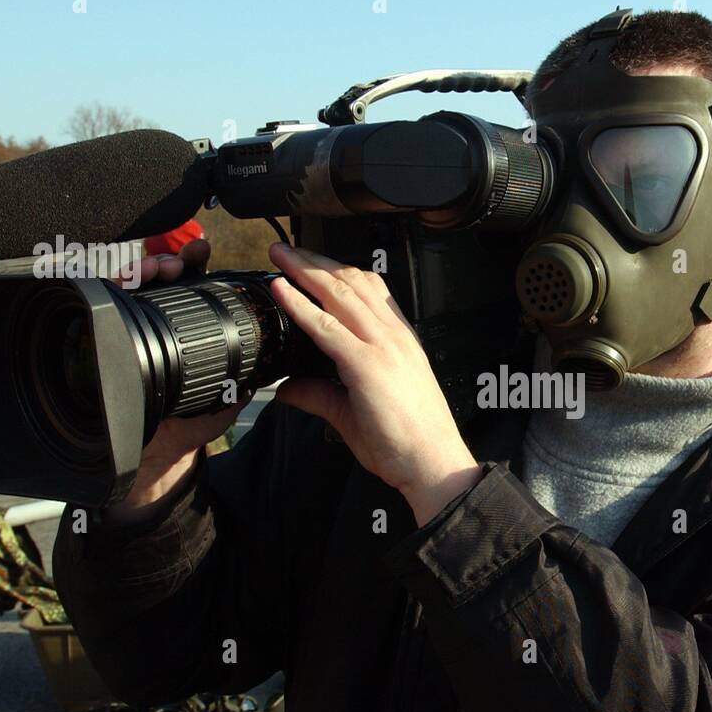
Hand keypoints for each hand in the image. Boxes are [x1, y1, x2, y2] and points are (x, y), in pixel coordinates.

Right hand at [106, 239, 251, 521]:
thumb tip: (274, 358)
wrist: (159, 452)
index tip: (203, 251)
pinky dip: (117, 285)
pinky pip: (108, 305)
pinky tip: (130, 278)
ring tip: (161, 267)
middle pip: (163, 278)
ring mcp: (133, 329)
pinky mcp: (107, 337)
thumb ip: (247, 375)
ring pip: (137, 285)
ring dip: (148, 267)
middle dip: (172, 259)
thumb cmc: (192, 423)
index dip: (196, 265)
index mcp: (191, 331)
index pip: (193, 286)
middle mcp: (160, 325)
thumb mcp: (227, 395)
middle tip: (182, 259)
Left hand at [266, 243, 480, 525]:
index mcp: (399, 341)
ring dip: (304, 270)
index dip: (337, 270)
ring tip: (278, 255)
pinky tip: (281, 290)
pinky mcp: (367, 365)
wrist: (433, 464)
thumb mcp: (354, 412)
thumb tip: (286, 390)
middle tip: (284, 247)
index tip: (311, 260)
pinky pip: (326, 327)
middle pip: (350, 282)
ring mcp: (382, 347)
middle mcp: (393, 336)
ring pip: (338, 294)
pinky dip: (300, 304)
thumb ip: (319, 395)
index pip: (369, 289)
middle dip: (314, 260)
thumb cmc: (407, 442)